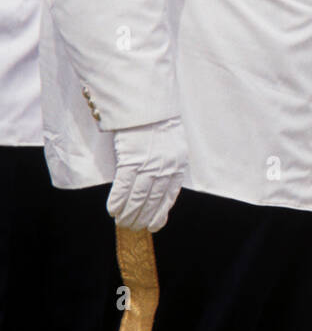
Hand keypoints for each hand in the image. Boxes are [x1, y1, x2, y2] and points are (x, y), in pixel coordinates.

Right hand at [107, 117, 188, 231]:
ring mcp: (149, 164)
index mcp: (178, 163)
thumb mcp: (170, 142)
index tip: (154, 225)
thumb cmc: (155, 120)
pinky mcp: (132, 159)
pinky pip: (124, 187)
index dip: (161, 213)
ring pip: (138, 197)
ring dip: (129, 213)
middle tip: (133, 227)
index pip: (170, 195)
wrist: (145, 102)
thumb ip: (166, 162)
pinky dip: (118, 201)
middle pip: (153, 199)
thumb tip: (156, 182)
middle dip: (143, 217)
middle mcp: (166, 166)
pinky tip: (113, 210)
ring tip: (122, 222)